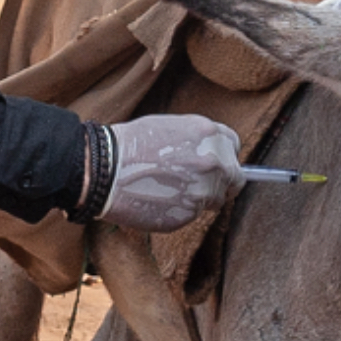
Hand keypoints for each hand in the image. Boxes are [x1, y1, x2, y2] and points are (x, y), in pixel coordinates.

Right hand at [97, 115, 243, 232]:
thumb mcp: (172, 127)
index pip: (234, 147)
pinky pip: (194, 214)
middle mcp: (214, 162)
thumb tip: (214, 154)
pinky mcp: (191, 213)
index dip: (225, 156)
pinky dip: (181, 210)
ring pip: (215, 200)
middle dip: (221, 181)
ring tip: (169, 189)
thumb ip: (199, 141)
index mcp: (209, 134)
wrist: (105, 170)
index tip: (217, 163)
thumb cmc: (131, 144)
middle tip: (199, 184)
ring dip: (200, 197)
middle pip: (235, 178)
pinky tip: (159, 200)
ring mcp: (205, 190)